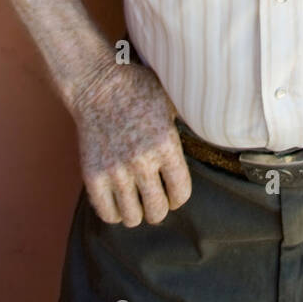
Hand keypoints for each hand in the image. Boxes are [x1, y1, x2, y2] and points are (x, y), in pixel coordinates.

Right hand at [70, 56, 191, 227]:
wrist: (97, 83)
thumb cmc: (137, 89)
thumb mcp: (170, 103)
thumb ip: (185, 127)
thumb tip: (210, 135)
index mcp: (166, 145)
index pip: (181, 193)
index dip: (178, 197)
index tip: (173, 193)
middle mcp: (142, 161)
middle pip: (157, 211)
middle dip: (158, 208)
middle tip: (154, 198)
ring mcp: (115, 170)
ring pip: (132, 218)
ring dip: (136, 211)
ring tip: (135, 199)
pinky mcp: (93, 175)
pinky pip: (107, 213)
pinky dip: (113, 212)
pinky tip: (117, 199)